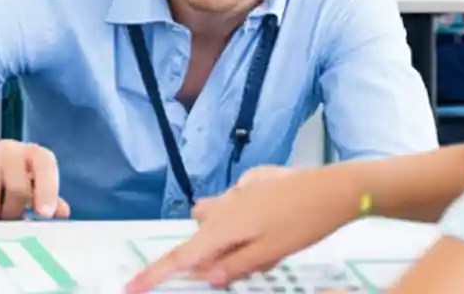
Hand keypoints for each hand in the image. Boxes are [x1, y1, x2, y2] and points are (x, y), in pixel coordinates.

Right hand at [0, 137, 70, 218]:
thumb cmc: (3, 173)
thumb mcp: (26, 180)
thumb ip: (45, 196)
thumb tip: (63, 212)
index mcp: (32, 154)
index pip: (45, 166)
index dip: (47, 190)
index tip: (44, 213)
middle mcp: (10, 149)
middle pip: (17, 190)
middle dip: (12, 213)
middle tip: (7, 217)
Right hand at [125, 165, 358, 291]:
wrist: (334, 187)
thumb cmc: (302, 224)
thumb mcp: (269, 255)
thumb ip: (234, 266)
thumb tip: (203, 275)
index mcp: (222, 228)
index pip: (180, 257)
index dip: (153, 275)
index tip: (129, 287)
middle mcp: (222, 206)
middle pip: (201, 237)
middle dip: (216, 253)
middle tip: (255, 261)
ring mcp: (237, 190)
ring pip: (217, 217)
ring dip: (229, 234)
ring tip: (265, 242)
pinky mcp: (254, 181)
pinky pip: (238, 202)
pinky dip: (248, 215)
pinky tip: (277, 216)